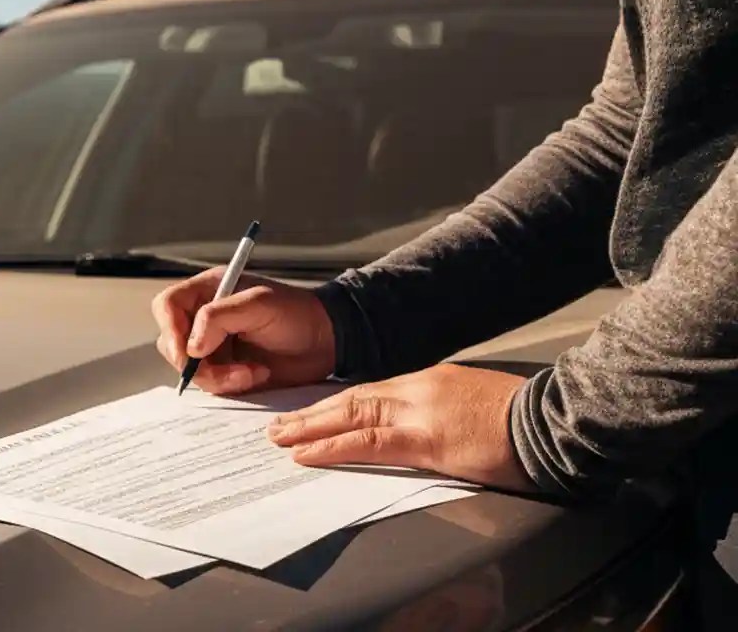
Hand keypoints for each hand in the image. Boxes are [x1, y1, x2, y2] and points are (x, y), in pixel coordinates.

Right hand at [151, 268, 334, 395]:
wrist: (326, 341)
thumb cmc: (297, 313)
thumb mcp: (260, 304)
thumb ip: (219, 317)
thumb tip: (190, 347)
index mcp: (208, 291)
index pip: (167, 306)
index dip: (172, 329)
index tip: (190, 353)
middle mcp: (204, 318)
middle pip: (172, 342)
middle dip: (196, 363)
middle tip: (226, 370)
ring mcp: (213, 346)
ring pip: (190, 369)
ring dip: (218, 377)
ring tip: (251, 372)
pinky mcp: (225, 369)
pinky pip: (210, 384)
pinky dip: (230, 385)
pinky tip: (256, 375)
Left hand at [266, 363, 533, 491]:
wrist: (557, 419)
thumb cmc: (526, 419)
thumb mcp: (476, 405)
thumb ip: (443, 411)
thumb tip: (425, 427)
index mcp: (430, 381)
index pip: (371, 392)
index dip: (336, 404)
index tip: (311, 413)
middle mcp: (418, 388)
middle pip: (352, 399)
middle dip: (312, 413)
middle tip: (278, 425)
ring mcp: (420, 411)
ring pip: (350, 416)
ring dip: (310, 428)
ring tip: (280, 438)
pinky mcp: (428, 439)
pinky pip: (368, 443)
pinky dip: (333, 447)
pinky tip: (308, 454)